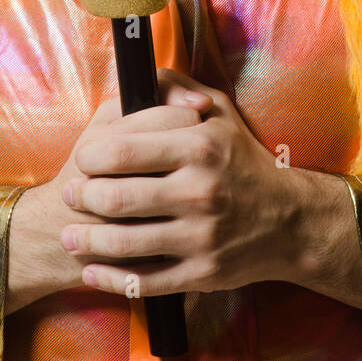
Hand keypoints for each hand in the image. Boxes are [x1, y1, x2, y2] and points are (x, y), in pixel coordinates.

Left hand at [60, 67, 310, 297]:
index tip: (81, 160)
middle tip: (69, 196)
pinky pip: (144, 281)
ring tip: (70, 235)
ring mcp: (201, 236)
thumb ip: (175, 88)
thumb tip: (136, 79)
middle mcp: (199, 192)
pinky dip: (110, 278)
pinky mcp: (202, 273)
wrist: (292, 220)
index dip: (89, 158)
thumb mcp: (219, 110)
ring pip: (124, 243)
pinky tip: (91, 269)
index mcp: (198, 147)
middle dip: (82, 198)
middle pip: (116, 198)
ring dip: (86, 241)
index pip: (122, 151)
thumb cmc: (244, 159)